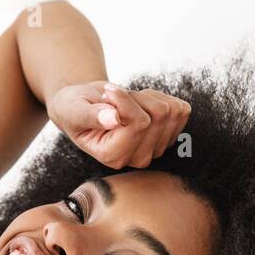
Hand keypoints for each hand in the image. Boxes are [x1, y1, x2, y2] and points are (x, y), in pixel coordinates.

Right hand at [48, 80, 190, 169]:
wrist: (84, 107)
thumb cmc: (75, 109)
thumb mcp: (74, 110)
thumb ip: (91, 116)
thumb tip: (112, 119)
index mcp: (113, 157)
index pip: (140, 123)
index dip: (125, 100)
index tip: (106, 95)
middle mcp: (137, 159)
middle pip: (160, 115)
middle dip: (137, 98)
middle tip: (114, 101)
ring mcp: (155, 149)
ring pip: (170, 110)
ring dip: (147, 98)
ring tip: (124, 104)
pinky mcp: (169, 137)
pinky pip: (180, 109)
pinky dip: (160, 98)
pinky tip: (139, 106)